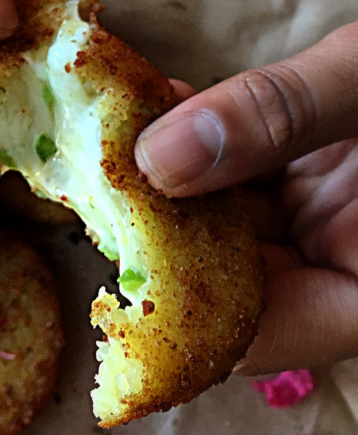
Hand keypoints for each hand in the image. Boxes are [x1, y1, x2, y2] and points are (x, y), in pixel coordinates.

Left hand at [135, 24, 357, 373]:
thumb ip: (278, 118)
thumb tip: (160, 157)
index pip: (255, 332)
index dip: (174, 298)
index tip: (114, 232)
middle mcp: (337, 265)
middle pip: (224, 275)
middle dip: (156, 219)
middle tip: (100, 166)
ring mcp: (319, 224)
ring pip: (220, 220)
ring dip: (166, 172)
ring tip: (118, 124)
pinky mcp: (305, 183)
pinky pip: (236, 175)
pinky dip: (197, 141)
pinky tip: (161, 102)